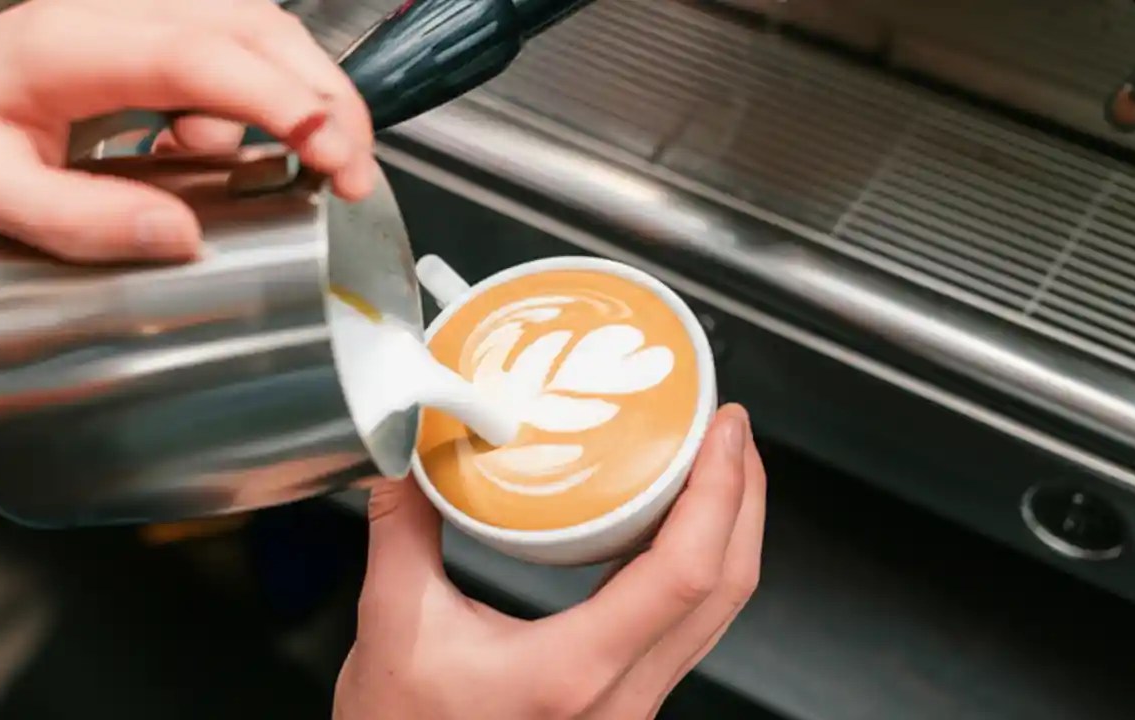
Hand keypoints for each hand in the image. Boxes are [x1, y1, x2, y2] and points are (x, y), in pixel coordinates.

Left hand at [0, 0, 373, 261]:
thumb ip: (77, 220)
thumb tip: (180, 238)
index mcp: (70, 44)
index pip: (199, 53)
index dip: (276, 97)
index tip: (328, 151)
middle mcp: (118, 15)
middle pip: (254, 26)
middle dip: (323, 96)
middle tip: (353, 171)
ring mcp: (142, 21)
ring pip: (260, 32)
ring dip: (310, 95)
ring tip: (326, 165)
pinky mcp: (158, 42)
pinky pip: (239, 57)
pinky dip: (268, 104)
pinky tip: (242, 152)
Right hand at [335, 405, 765, 718]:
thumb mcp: (393, 623)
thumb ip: (402, 529)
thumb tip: (407, 450)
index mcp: (574, 668)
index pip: (684, 571)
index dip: (719, 490)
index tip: (722, 429)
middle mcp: (622, 694)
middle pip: (725, 586)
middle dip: (741, 496)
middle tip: (725, 428)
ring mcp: (632, 706)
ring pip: (717, 612)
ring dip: (729, 532)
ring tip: (711, 464)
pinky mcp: (626, 704)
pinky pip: (690, 628)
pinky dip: (699, 567)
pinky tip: (672, 529)